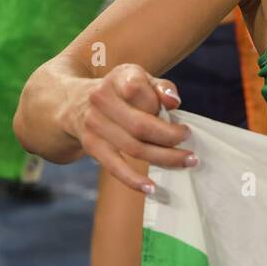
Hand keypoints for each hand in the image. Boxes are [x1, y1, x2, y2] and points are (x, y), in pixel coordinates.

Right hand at [75, 64, 196, 192]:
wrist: (75, 101)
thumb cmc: (120, 91)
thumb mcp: (139, 78)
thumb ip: (161, 87)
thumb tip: (174, 102)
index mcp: (117, 78)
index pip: (138, 89)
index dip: (159, 104)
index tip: (181, 122)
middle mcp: (101, 100)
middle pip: (140, 125)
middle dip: (170, 139)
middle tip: (192, 150)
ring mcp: (94, 124)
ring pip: (133, 148)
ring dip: (163, 158)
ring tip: (186, 162)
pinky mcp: (91, 146)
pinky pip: (114, 167)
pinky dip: (133, 180)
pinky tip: (151, 188)